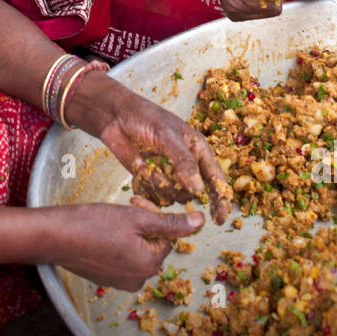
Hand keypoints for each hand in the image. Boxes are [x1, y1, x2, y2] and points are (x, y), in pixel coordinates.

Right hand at [53, 200, 204, 290]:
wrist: (56, 236)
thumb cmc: (94, 223)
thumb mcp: (136, 217)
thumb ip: (171, 222)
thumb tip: (200, 222)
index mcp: (149, 264)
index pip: (167, 237)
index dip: (154, 215)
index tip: (135, 202)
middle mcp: (138, 279)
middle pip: (153, 245)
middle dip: (143, 225)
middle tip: (126, 208)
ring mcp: (121, 281)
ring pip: (138, 251)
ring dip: (131, 233)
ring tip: (112, 219)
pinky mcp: (107, 279)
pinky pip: (123, 259)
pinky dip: (118, 244)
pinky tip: (103, 232)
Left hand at [68, 71, 231, 223]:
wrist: (116, 117)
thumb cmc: (146, 119)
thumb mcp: (167, 136)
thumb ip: (184, 162)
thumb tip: (199, 190)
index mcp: (198, 151)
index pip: (216, 179)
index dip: (221, 200)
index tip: (220, 218)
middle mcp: (186, 165)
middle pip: (191, 193)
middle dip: (177, 190)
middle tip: (162, 177)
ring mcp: (168, 174)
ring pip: (171, 197)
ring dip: (158, 186)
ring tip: (146, 164)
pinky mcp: (150, 180)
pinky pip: (153, 196)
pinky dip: (145, 188)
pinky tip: (138, 169)